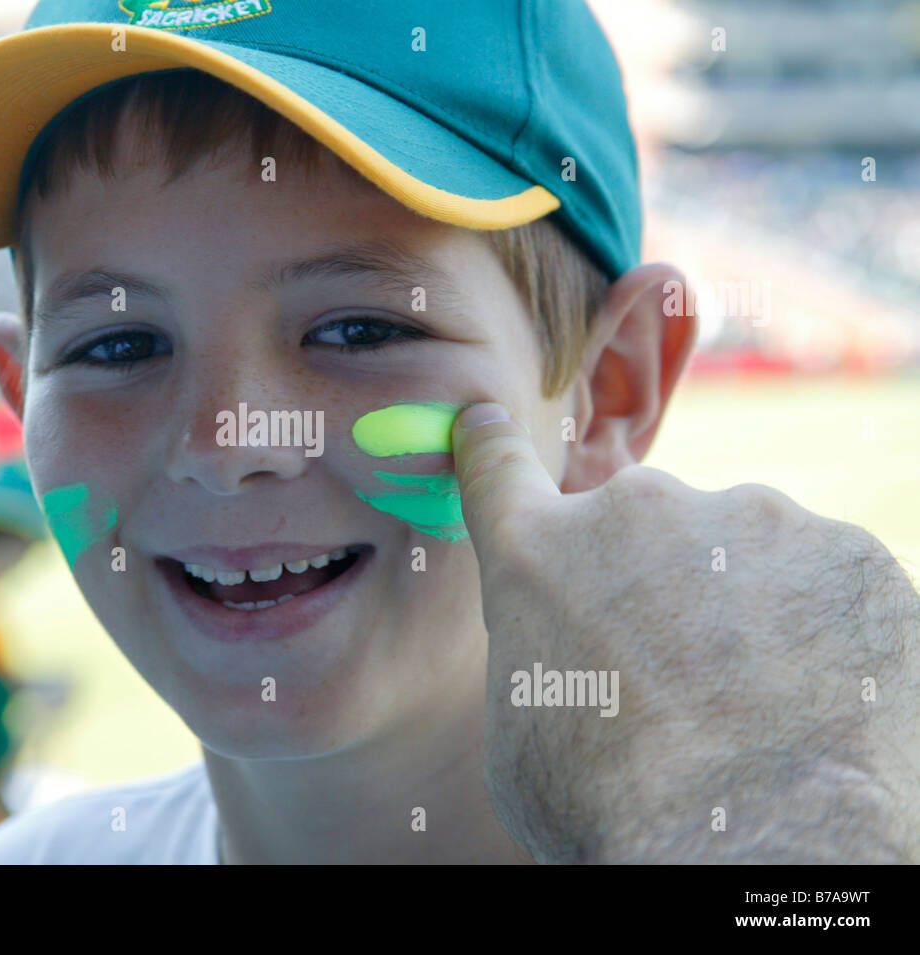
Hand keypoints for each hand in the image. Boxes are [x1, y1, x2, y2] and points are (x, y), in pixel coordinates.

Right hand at [451, 402, 919, 862]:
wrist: (753, 846)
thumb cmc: (610, 809)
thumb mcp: (522, 726)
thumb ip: (541, 643)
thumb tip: (573, 637)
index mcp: (539, 554)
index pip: (498, 469)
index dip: (489, 447)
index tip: (485, 427)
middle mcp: (638, 510)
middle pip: (641, 528)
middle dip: (654, 585)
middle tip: (674, 676)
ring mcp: (752, 521)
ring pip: (739, 549)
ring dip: (739, 604)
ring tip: (750, 701)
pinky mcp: (849, 555)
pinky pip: (823, 581)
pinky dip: (818, 629)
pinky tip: (808, 699)